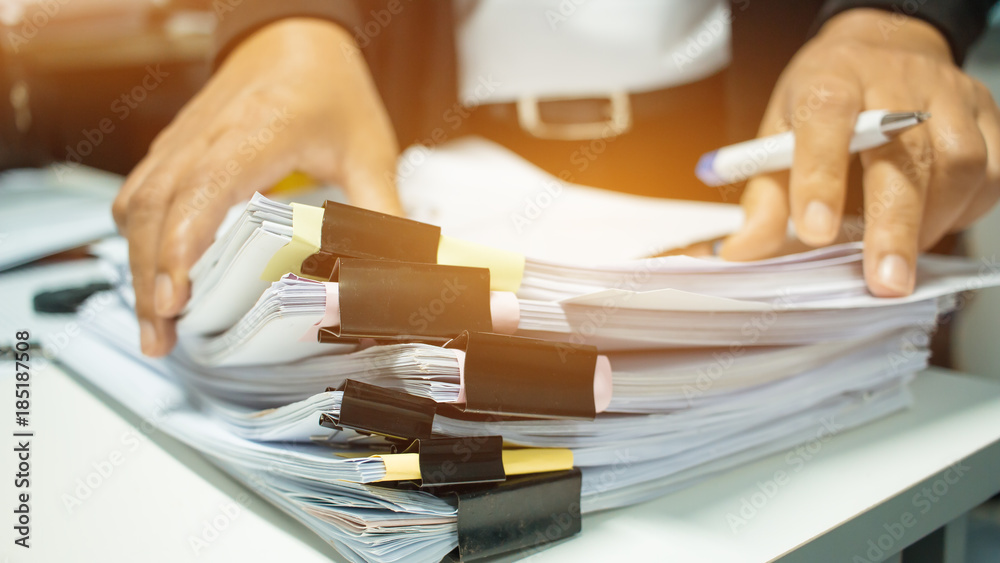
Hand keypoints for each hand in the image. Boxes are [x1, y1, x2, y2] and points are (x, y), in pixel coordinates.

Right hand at [113, 18, 401, 356]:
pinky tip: (151, 275)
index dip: (182, 249)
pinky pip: (138, 195)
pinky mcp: (174, 149)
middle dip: (150, 280)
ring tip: (154, 323)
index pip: (203, 194)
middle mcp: (207, 136)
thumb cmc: (328, 87)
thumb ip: (384, 213)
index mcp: (256, 133)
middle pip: (155, 210)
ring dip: (136, 265)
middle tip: (162, 337)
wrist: (294, 36)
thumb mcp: (369, 152)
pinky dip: (136, 239)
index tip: (176, 299)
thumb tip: (401, 271)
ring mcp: (183, 141)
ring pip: (137, 205)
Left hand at [721, 8, 999, 296]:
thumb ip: (764, 198)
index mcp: (832, 80)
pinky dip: (963, 211)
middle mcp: (895, 80)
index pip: (826, 119)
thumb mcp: (778, 137)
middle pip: (904, 151)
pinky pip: (989, 173)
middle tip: (882, 279)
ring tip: (897, 257)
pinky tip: (931, 224)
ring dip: (929, 222)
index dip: (820, 175)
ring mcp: (947, 95)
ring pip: (957, 162)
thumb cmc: (824, 104)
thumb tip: (743, 250)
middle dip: (893, 224)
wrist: (880, 52)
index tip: (815, 230)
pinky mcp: (984, 115)